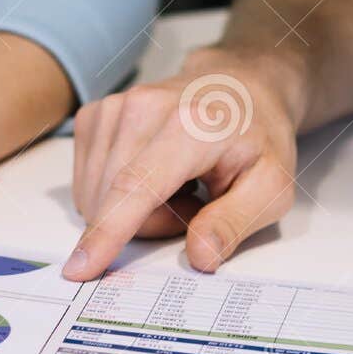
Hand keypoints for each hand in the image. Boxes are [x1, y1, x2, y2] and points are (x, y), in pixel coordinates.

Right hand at [64, 48, 301, 279]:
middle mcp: (143, 108)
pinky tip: (151, 174)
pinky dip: (116, 192)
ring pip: (96, 196)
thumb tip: (200, 256)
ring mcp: (114, 108)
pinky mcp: (95, 116)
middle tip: (195, 203)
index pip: (135, 185)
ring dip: (134, 209)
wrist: (239, 85)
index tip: (81, 267)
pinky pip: (88, 182)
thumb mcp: (271, 187)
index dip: (107, 231)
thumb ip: (235, 223)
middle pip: (114, 201)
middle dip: (151, 224)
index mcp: (190, 125)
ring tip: (177, 185)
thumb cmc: (256, 136)